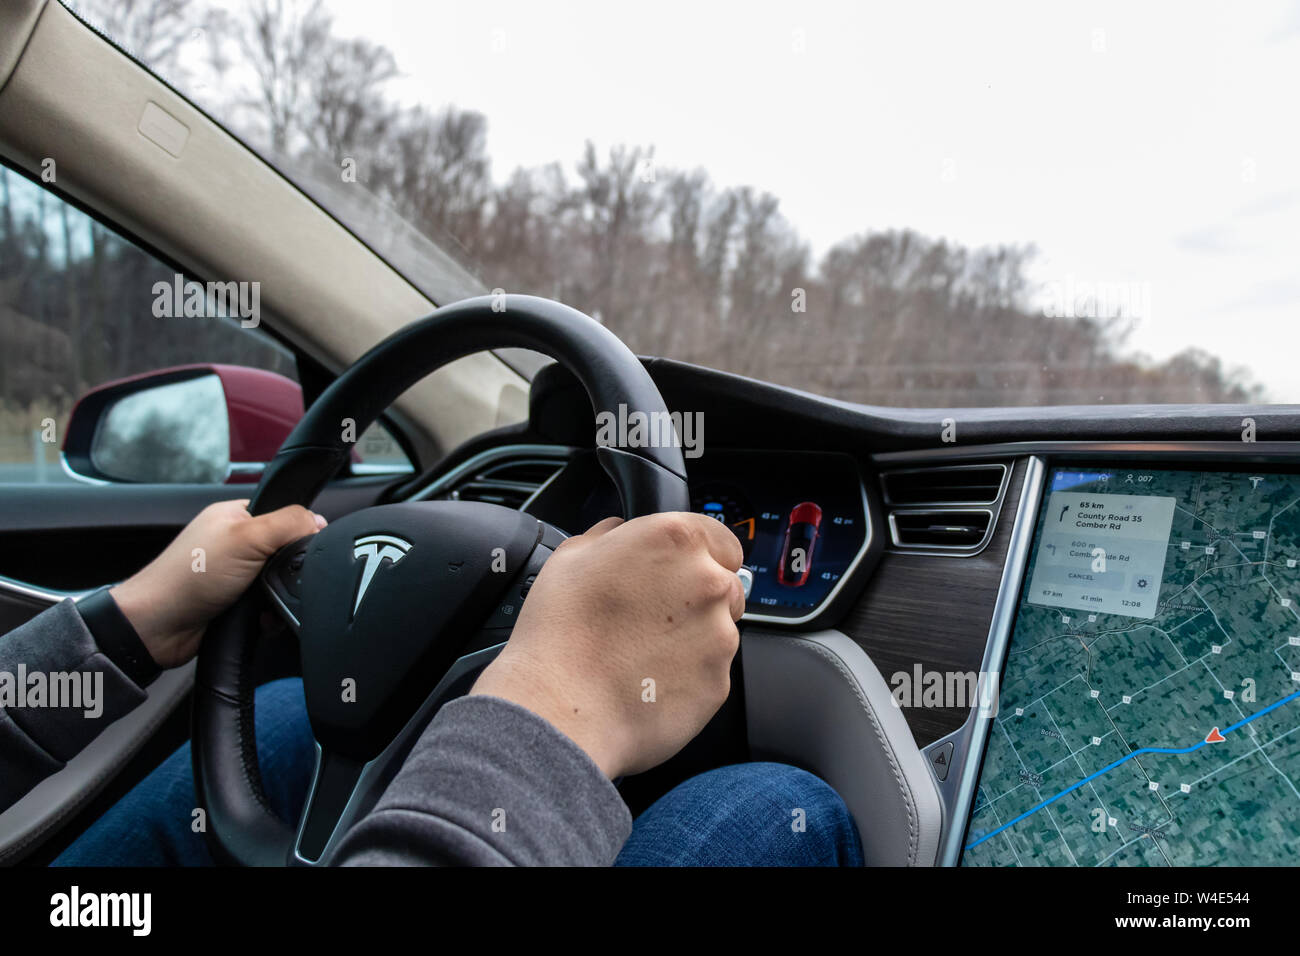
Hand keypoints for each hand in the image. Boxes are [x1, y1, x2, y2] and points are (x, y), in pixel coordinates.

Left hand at [109, 499, 324, 668]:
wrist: (158, 628)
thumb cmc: (188, 576)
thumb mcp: (246, 537)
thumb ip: (288, 523)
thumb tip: (319, 521)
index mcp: (235, 515)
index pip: (284, 514)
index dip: (299, 530)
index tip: (305, 546)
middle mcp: (235, 542)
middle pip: (286, 551)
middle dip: (289, 570)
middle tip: (277, 577)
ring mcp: (235, 573)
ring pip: (280, 581)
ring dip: (279, 596)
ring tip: (265, 603)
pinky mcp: (236, 602)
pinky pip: (270, 605)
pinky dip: (270, 614)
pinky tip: (260, 618)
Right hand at [470, 512, 744, 778]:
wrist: (562, 707)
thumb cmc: (560, 632)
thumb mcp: (571, 557)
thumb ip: (610, 535)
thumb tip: (618, 531)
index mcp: (676, 540)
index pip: (722, 540)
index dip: (701, 557)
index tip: (680, 573)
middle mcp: (708, 583)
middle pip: (725, 586)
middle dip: (697, 599)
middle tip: (652, 617)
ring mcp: (720, 635)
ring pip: (719, 631)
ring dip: (693, 638)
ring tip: (642, 653)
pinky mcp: (719, 682)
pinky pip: (711, 673)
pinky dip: (689, 676)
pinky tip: (649, 680)